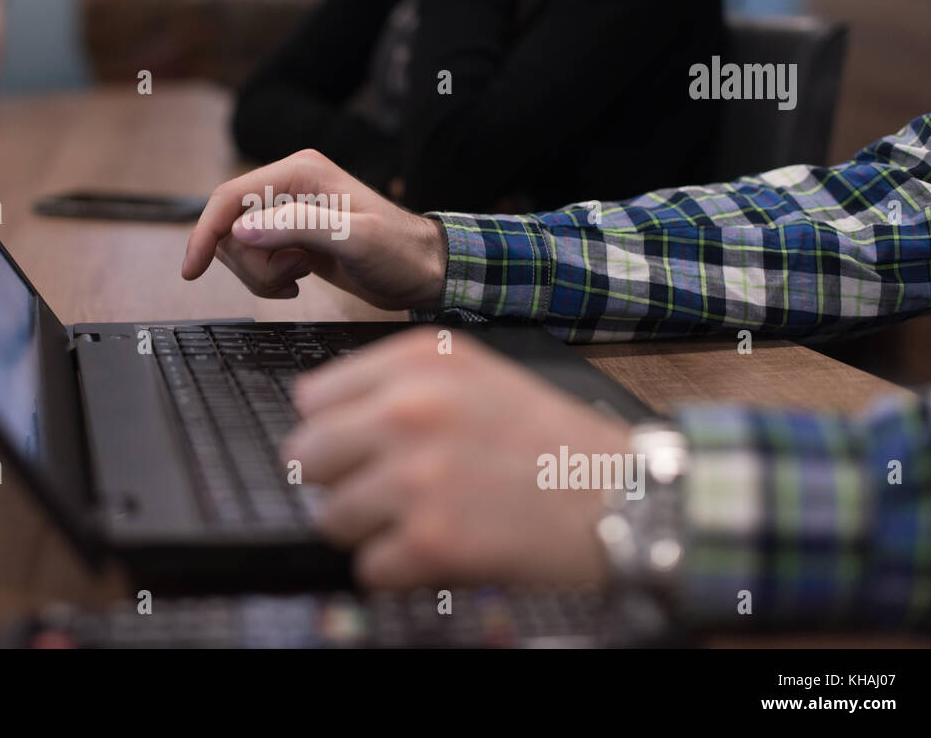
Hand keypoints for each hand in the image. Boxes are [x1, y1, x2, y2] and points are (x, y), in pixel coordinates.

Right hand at [181, 149, 447, 309]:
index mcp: (299, 172)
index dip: (204, 232)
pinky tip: (300, 281)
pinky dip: (269, 280)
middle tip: (294, 275)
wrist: (424, 270)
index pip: (230, 197)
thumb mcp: (354, 238)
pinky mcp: (290, 236)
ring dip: (263, 274)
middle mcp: (289, 185)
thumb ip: (297, 226)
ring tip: (302, 275)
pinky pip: (255, 260)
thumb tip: (242, 230)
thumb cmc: (399, 251)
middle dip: (252, 263)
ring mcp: (288, 211)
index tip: (191, 271)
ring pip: (240, 248)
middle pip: (230, 227)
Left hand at [285, 330, 630, 588]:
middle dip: (339, 481)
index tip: (357, 448)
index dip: (334, 430)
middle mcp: (409, 408)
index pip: (312, 398)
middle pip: (306, 456)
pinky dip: (400, 571)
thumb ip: (397, 388)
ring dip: (369, 529)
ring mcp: (416, 474)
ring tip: (422, 520)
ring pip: (330, 517)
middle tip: (383, 492)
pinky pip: (369, 568)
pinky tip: (441, 550)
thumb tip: (324, 427)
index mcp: (418, 360)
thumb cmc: (551, 440)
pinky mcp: (431, 539)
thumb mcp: (473, 374)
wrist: (623, 495)